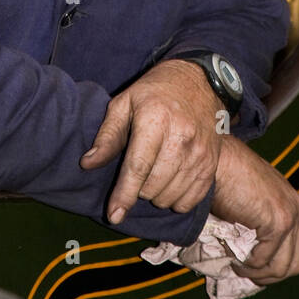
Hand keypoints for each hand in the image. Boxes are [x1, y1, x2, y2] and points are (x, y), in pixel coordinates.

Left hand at [80, 59, 223, 223]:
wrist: (198, 83)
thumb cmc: (155, 93)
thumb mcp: (125, 103)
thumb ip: (108, 136)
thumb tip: (88, 164)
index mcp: (156, 119)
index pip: (138, 166)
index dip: (124, 194)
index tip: (114, 215)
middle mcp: (182, 138)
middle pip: (153, 186)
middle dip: (138, 188)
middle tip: (138, 169)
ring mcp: (200, 153)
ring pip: (169, 197)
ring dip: (155, 195)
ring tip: (154, 172)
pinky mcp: (211, 164)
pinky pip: (189, 201)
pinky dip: (175, 200)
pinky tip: (170, 181)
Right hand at [211, 133, 298, 284]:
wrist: (213, 158)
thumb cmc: (220, 175)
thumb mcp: (245, 200)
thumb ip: (254, 223)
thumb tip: (246, 256)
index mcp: (289, 202)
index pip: (294, 249)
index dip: (272, 265)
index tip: (250, 268)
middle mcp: (295, 208)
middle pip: (295, 263)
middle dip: (269, 276)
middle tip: (245, 274)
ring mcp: (289, 215)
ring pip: (282, 267)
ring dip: (257, 273)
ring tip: (236, 265)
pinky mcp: (278, 221)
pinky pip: (264, 259)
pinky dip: (248, 263)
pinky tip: (232, 256)